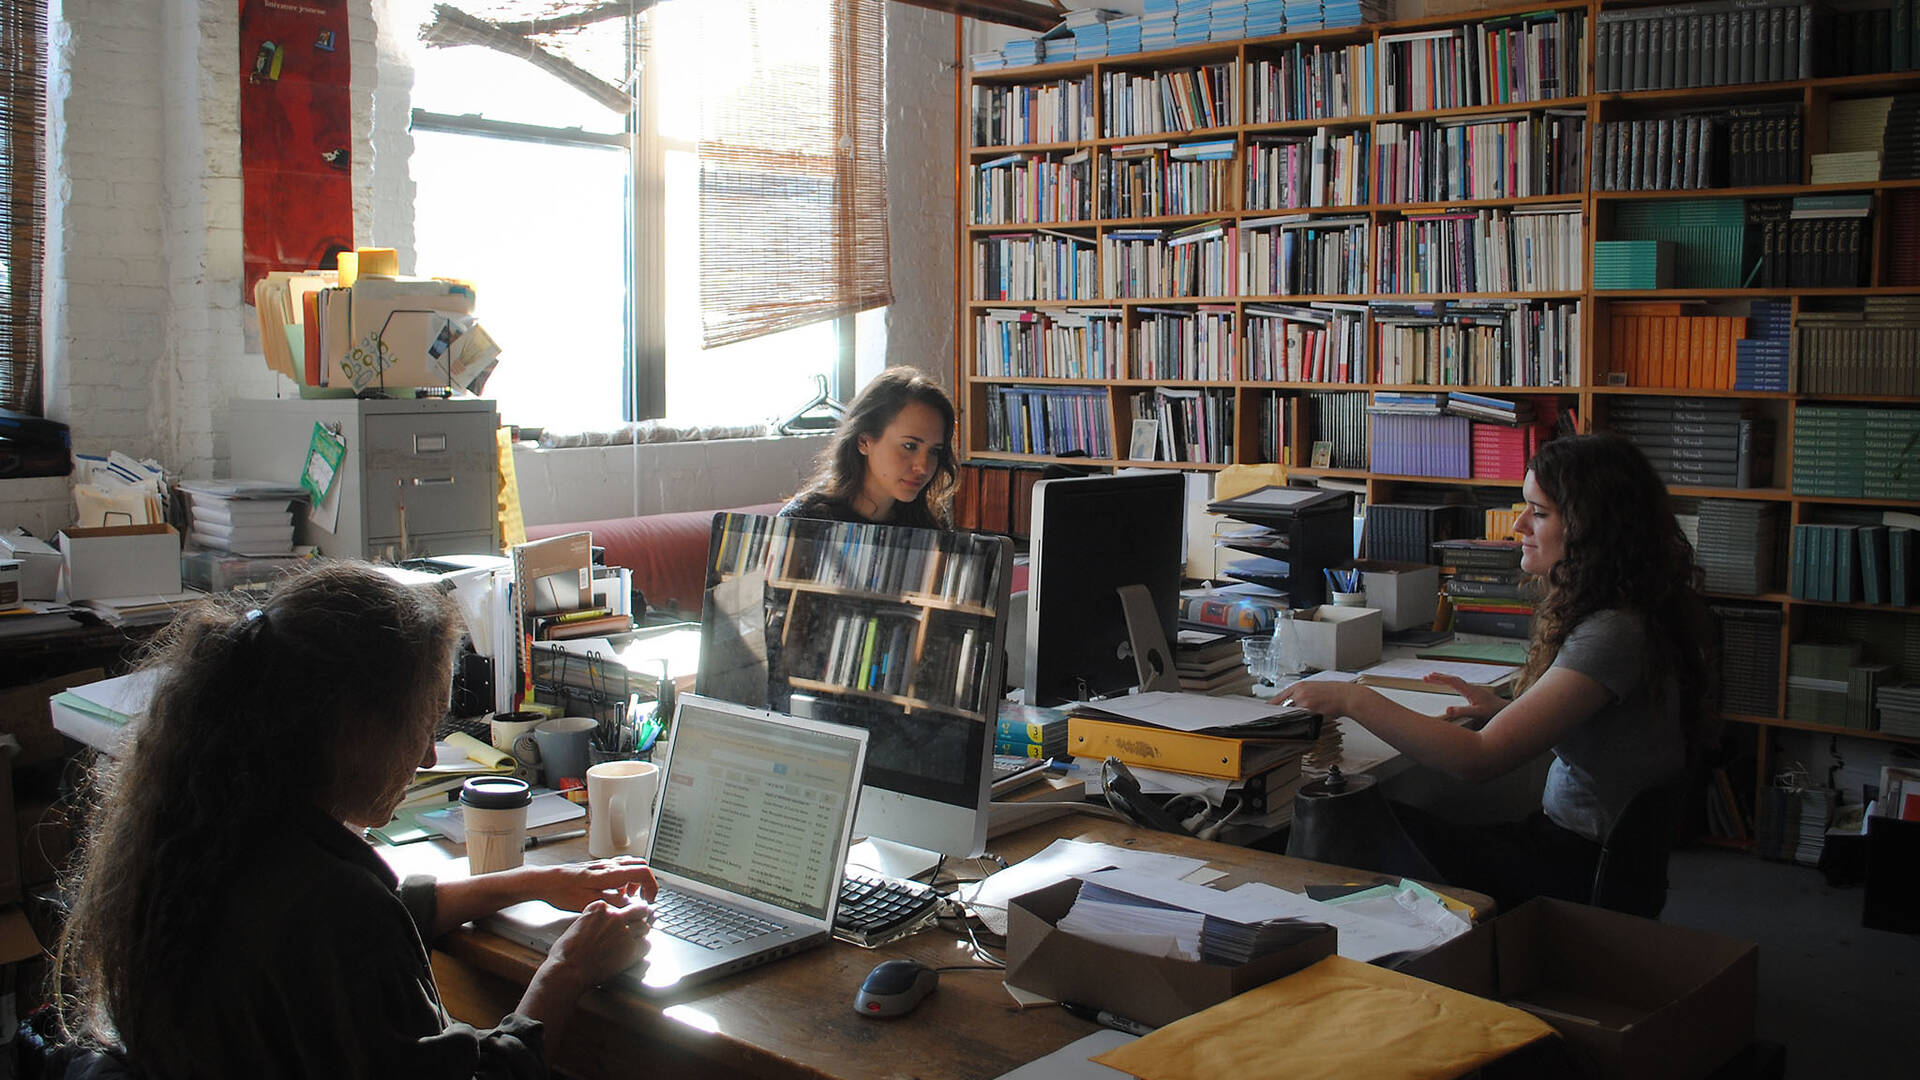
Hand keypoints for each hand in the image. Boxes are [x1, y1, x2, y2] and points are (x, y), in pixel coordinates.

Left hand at [528, 857, 658, 910]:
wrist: (546, 881)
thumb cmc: (563, 891)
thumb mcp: (591, 903)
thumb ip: (614, 904)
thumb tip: (631, 907)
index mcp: (610, 873)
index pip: (643, 871)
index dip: (651, 886)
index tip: (649, 900)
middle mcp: (609, 865)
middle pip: (640, 865)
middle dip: (646, 882)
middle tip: (642, 898)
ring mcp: (603, 865)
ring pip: (630, 865)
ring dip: (635, 880)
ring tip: (628, 897)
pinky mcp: (597, 868)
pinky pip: (619, 868)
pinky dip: (624, 879)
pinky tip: (614, 892)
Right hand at [541, 888, 651, 990]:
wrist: (569, 969)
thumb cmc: (568, 952)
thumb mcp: (578, 925)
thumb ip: (595, 920)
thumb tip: (605, 925)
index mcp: (600, 907)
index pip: (623, 906)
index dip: (624, 917)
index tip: (622, 924)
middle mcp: (614, 915)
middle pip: (639, 912)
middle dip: (638, 921)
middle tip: (635, 930)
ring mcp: (624, 930)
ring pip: (645, 927)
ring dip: (641, 935)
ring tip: (633, 945)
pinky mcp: (631, 946)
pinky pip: (646, 944)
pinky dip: (642, 950)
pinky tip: (633, 955)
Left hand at [1269, 679, 1361, 720]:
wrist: (1345, 696)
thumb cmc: (1332, 693)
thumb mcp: (1313, 688)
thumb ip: (1300, 695)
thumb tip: (1289, 704)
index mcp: (1299, 686)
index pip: (1279, 697)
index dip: (1271, 705)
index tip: (1265, 711)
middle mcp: (1300, 693)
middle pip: (1282, 706)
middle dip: (1279, 714)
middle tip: (1274, 720)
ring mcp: (1305, 703)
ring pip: (1291, 714)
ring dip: (1290, 719)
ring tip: (1291, 723)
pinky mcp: (1311, 712)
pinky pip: (1301, 720)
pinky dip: (1300, 723)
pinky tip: (1302, 724)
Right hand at [1421, 673, 1505, 723]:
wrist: (1506, 710)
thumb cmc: (1493, 712)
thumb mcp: (1477, 713)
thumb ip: (1462, 711)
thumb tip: (1447, 710)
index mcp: (1469, 691)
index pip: (1452, 681)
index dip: (1439, 679)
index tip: (1428, 677)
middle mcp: (1470, 688)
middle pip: (1452, 679)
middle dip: (1438, 677)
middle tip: (1425, 677)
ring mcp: (1472, 690)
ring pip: (1455, 681)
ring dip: (1444, 678)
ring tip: (1432, 678)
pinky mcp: (1474, 694)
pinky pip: (1459, 685)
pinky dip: (1450, 682)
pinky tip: (1449, 684)